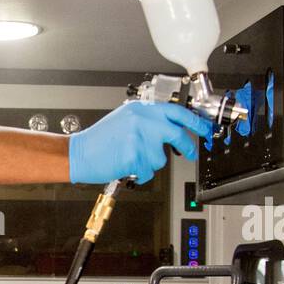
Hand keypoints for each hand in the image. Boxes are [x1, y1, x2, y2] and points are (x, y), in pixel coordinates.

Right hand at [68, 101, 213, 184]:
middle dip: (187, 146)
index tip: (205, 128)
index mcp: (141, 109)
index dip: (195, 121)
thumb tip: (172, 127)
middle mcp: (141, 120)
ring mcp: (138, 138)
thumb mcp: (125, 119)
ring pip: (161, 158)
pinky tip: (127, 166)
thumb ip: (148, 120)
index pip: (176, 111)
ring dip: (151, 163)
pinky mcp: (134, 156)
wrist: (78, 153)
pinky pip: (148, 171)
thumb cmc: (99, 140)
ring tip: (134, 159)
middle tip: (190, 152)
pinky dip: (141, 174)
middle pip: (177, 134)